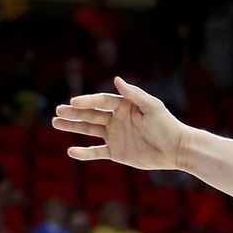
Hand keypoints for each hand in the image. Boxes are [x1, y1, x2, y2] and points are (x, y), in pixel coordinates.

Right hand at [52, 77, 188, 170]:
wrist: (176, 149)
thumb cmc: (167, 125)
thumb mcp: (152, 107)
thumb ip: (134, 94)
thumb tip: (116, 79)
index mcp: (124, 106)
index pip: (102, 101)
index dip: (88, 101)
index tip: (74, 102)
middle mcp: (117, 119)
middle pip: (91, 114)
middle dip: (74, 112)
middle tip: (58, 110)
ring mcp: (114, 136)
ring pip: (89, 130)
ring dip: (73, 126)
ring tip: (56, 122)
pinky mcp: (116, 152)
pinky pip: (96, 152)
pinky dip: (84, 153)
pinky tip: (70, 151)